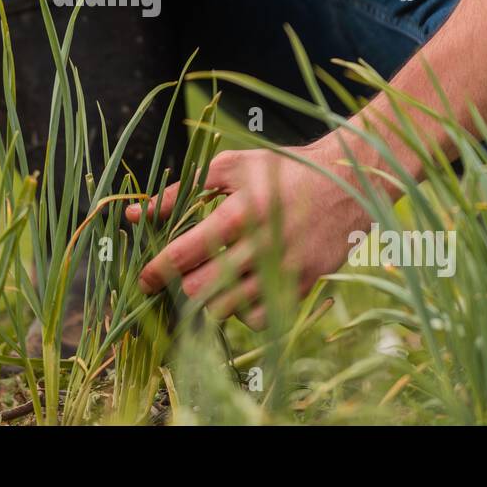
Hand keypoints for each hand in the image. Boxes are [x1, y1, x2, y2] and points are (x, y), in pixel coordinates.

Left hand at [126, 140, 371, 328]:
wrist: (349, 181)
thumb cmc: (282, 170)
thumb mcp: (230, 168)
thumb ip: (182, 191)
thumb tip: (137, 214)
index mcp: (239, 213)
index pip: (183, 255)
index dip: (154, 272)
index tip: (142, 280)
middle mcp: (262, 246)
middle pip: (202, 292)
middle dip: (178, 293)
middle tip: (171, 287)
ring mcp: (286, 270)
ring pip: (229, 311)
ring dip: (207, 305)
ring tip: (201, 291)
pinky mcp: (304, 285)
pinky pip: (261, 318)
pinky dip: (242, 313)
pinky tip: (237, 295)